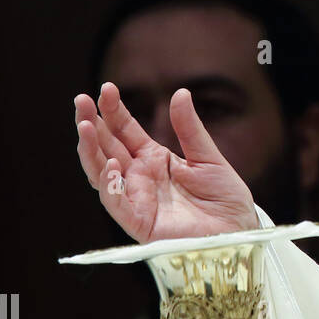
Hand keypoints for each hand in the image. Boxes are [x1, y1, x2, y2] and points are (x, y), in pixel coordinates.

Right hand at [74, 82, 259, 243]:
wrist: (238, 230)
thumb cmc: (225, 197)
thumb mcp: (208, 157)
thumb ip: (190, 129)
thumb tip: (180, 92)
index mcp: (154, 159)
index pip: (125, 131)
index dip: (114, 111)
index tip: (106, 88)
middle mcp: (139, 177)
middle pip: (107, 148)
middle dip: (92, 125)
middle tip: (80, 101)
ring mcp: (137, 200)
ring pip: (103, 175)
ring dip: (92, 152)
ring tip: (85, 127)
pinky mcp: (141, 223)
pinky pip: (119, 205)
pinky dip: (111, 187)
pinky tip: (110, 166)